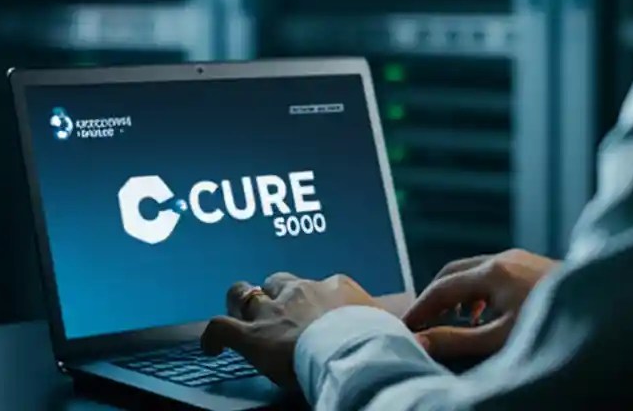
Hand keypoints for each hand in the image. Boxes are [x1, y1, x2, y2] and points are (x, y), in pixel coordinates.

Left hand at [200, 272, 381, 389]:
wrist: (351, 350)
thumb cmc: (375, 340)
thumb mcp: (392, 329)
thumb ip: (396, 330)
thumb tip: (420, 341)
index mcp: (335, 287)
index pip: (322, 285)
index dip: (316, 299)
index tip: (319, 314)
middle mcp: (300, 291)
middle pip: (277, 281)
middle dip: (272, 294)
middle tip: (275, 312)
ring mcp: (273, 311)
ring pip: (242, 293)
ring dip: (239, 303)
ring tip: (239, 314)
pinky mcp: (251, 335)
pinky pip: (219, 328)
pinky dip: (212, 337)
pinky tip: (211, 348)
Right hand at [402, 249, 557, 359]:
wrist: (606, 309)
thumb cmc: (553, 326)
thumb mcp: (500, 339)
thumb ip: (457, 340)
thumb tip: (421, 341)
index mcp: (493, 270)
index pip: (442, 287)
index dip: (420, 308)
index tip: (405, 326)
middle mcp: (506, 257)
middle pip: (455, 272)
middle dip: (435, 297)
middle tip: (422, 323)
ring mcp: (522, 258)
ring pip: (476, 272)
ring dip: (458, 295)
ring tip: (450, 324)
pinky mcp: (535, 266)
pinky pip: (495, 274)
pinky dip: (479, 293)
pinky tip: (484, 316)